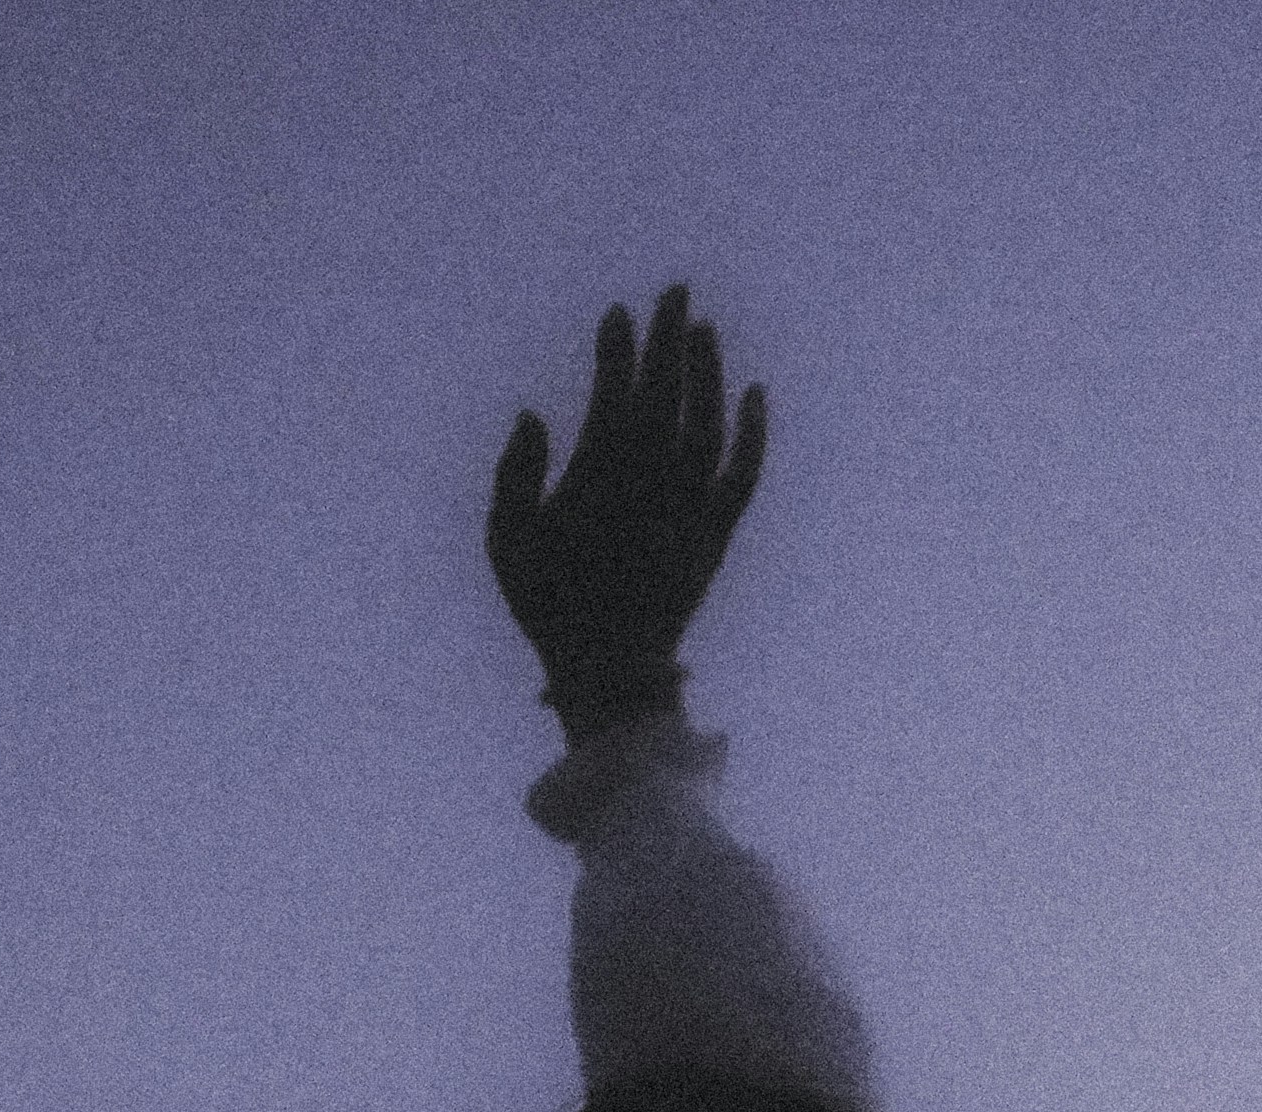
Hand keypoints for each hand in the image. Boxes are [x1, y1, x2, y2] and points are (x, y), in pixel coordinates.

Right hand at [486, 282, 766, 738]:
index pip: (614, 396)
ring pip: (708, 424)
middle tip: (675, 291)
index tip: (618, 314)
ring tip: (703, 329)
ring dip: (707, 373)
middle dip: (669, 339)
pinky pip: (743, 475)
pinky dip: (753, 433)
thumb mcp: (506, 544)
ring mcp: (689, 509)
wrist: (612, 671)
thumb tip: (533, 414)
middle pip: (666, 395)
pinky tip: (755, 394)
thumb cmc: (549, 605)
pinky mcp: (718, 535)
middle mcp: (650, 486)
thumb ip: (513, 475)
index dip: (617, 351)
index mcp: (597, 481)